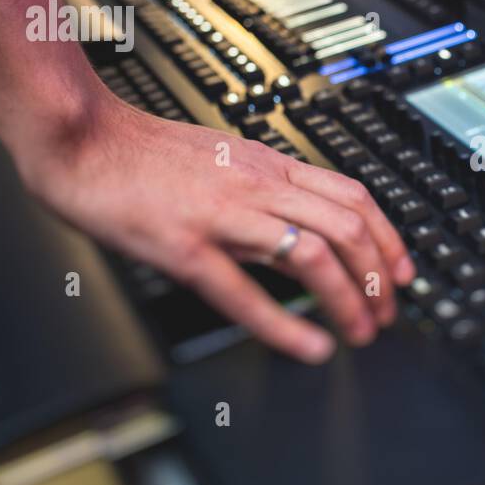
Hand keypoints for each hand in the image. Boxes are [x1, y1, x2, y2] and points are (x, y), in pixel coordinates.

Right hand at [14, 94, 414, 362]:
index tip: (402, 273)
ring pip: (313, 253)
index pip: (353, 196)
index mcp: (268, 167)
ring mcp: (223, 214)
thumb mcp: (225, 158)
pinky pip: (245, 291)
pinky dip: (286, 326)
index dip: (389, 239)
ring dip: (349, 300)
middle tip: (387, 314)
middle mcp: (257, 186)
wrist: (82, 136)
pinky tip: (309, 347)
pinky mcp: (185, 245)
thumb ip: (264, 186)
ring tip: (360, 332)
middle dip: (379, 278)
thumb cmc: (143, 153)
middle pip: (348, 227)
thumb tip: (299, 216)